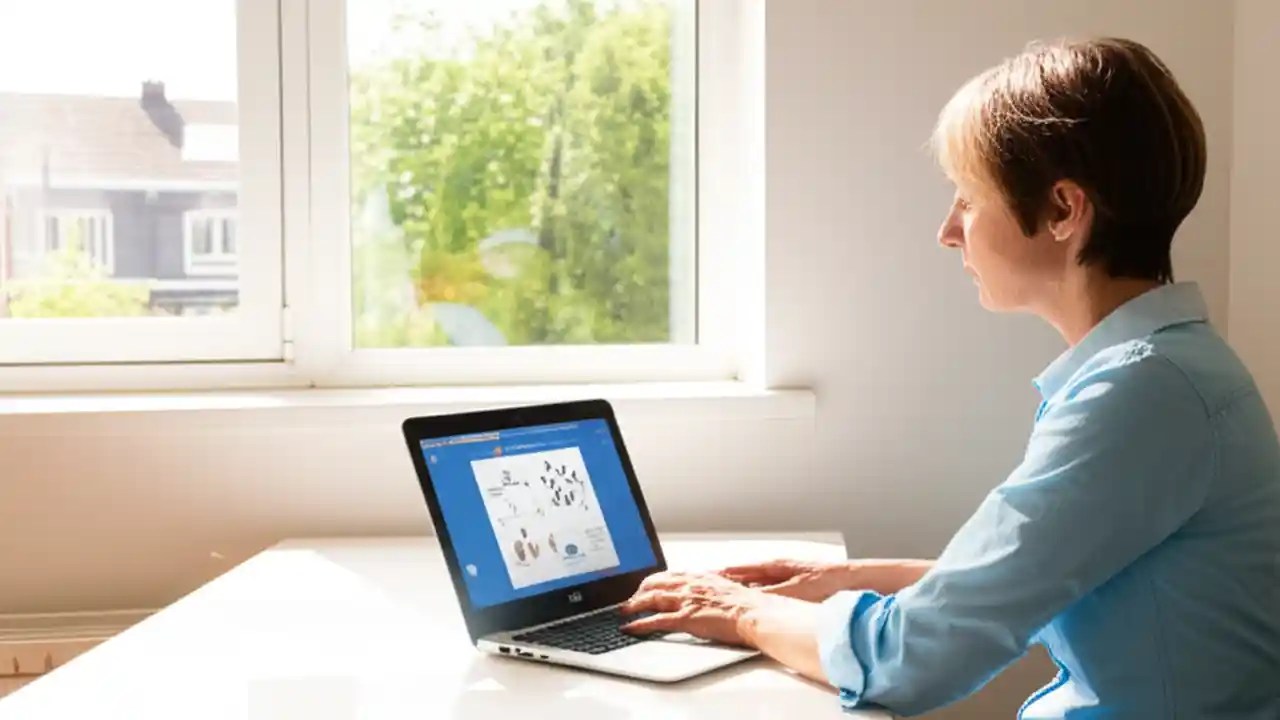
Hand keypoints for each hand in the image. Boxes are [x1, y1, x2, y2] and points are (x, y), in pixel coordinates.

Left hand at [619, 571, 778, 646]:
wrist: (756, 613)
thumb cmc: (749, 605)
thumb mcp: (727, 590)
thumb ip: (714, 589)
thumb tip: (710, 594)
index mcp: (700, 577)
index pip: (670, 574)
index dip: (654, 580)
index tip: (646, 584)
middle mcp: (690, 585)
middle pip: (655, 583)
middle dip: (639, 590)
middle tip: (630, 598)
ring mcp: (686, 601)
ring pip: (651, 599)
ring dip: (633, 605)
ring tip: (623, 610)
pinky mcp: (685, 618)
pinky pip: (655, 621)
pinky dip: (639, 624)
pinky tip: (629, 628)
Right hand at [718, 558, 853, 601]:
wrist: (851, 579)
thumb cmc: (828, 580)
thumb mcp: (796, 590)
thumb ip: (773, 596)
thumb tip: (752, 600)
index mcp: (776, 566)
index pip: (742, 569)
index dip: (723, 574)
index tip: (706, 576)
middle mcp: (778, 570)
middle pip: (746, 576)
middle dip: (728, 580)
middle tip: (708, 583)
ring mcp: (786, 577)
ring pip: (756, 583)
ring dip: (741, 588)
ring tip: (725, 593)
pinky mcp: (794, 586)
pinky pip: (768, 590)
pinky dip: (756, 594)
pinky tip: (754, 601)